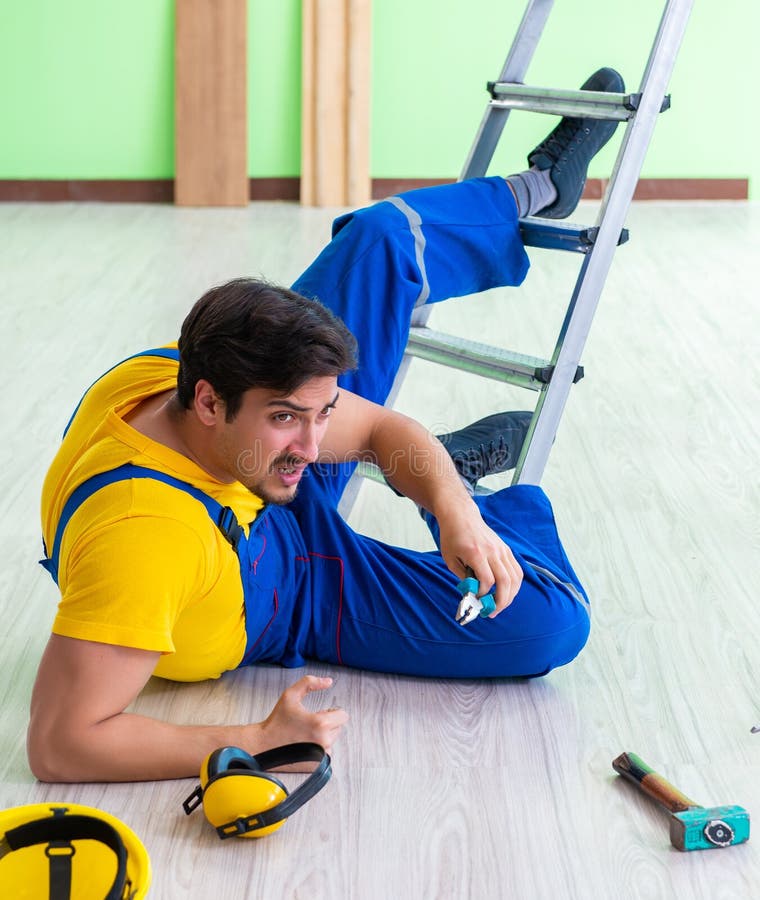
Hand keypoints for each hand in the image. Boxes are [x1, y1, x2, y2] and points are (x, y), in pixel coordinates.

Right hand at [259, 676, 347, 765]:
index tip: (320, 713)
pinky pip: (326, 753)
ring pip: (332, 740)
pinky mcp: (316, 765)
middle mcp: (323, 741)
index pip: (343, 715)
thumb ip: (310, 683)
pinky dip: (319, 748)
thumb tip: (328, 681)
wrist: (263, 745)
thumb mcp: (290, 695)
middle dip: (327, 723)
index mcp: (320, 724)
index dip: (332, 712)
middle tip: (309, 723)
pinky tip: (305, 744)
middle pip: (338, 727)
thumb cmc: (276, 722)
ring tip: (305, 733)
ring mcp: (320, 756)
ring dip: (323, 736)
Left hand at [436, 501, 522, 615]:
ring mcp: (502, 549)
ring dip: (510, 595)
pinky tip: (507, 592)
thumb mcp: (450, 558)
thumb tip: (473, 595)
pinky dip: (514, 584)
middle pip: (505, 581)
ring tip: (500, 605)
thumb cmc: (452, 537)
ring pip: (515, 577)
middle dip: (501, 601)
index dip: (483, 594)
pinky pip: (517, 570)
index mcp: (476, 553)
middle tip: (491, 613)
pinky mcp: (506, 549)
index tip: (475, 600)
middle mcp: (492, 551)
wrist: (461, 515)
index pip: (487, 580)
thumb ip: (463, 577)